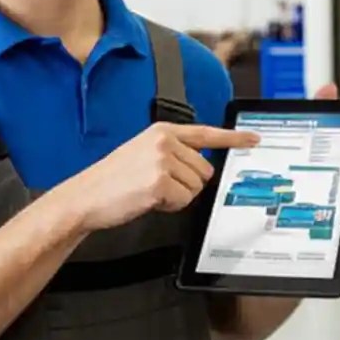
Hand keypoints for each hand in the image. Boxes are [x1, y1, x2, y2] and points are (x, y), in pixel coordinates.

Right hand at [66, 121, 259, 231]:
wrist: (85, 197)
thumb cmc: (113, 181)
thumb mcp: (143, 154)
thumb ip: (172, 154)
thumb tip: (201, 167)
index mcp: (162, 132)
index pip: (205, 133)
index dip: (233, 138)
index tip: (254, 139)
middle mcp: (164, 141)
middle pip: (204, 171)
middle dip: (185, 184)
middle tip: (155, 186)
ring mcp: (162, 160)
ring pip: (196, 188)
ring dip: (176, 197)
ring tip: (148, 192)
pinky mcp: (159, 182)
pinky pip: (184, 201)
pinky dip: (169, 207)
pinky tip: (147, 201)